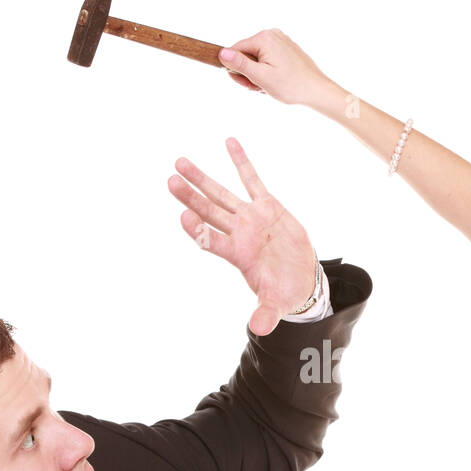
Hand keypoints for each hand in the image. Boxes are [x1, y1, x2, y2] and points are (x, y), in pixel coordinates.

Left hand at [169, 137, 318, 335]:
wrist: (300, 279)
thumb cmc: (283, 293)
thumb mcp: (275, 305)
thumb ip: (265, 314)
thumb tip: (257, 329)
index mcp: (238, 254)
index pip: (212, 240)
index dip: (197, 230)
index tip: (183, 217)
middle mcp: (238, 233)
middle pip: (209, 212)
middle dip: (190, 196)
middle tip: (170, 181)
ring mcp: (250, 218)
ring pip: (222, 194)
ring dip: (202, 178)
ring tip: (180, 162)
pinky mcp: (267, 206)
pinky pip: (252, 180)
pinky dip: (241, 162)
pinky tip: (228, 142)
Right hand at [217, 28, 336, 108]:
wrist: (317, 91)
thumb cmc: (291, 85)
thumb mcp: (260, 77)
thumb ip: (240, 64)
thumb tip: (222, 53)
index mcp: (264, 38)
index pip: (235, 50)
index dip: (236, 70)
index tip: (246, 83)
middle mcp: (272, 34)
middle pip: (246, 54)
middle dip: (249, 74)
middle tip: (260, 87)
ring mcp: (280, 40)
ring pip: (256, 59)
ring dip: (258, 75)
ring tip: (270, 86)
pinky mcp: (286, 48)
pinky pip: (267, 59)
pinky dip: (268, 72)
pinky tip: (276, 82)